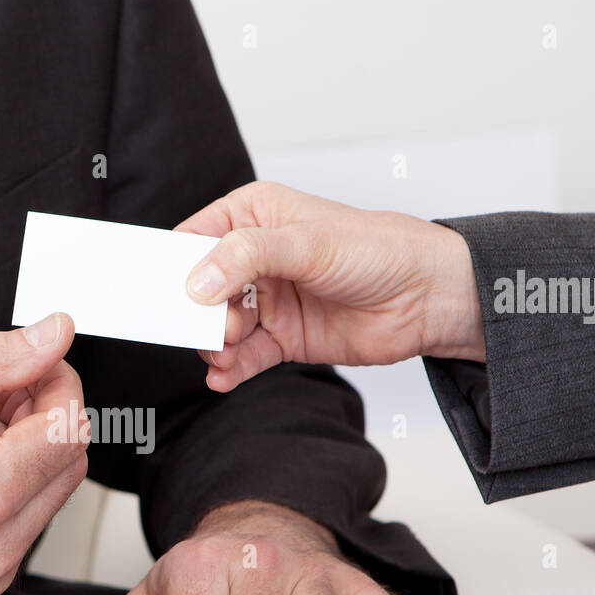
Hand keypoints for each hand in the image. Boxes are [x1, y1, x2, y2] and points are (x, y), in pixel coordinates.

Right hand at [177, 181, 484, 391]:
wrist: (428, 298)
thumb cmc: (379, 250)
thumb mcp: (307, 243)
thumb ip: (248, 256)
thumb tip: (198, 282)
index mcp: (253, 216)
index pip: (194, 240)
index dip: (175, 268)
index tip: (166, 296)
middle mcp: (255, 258)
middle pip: (199, 290)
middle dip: (195, 315)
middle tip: (208, 330)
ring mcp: (268, 300)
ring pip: (218, 328)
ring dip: (214, 346)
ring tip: (226, 354)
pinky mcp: (283, 338)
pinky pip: (243, 358)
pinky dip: (230, 370)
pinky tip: (224, 378)